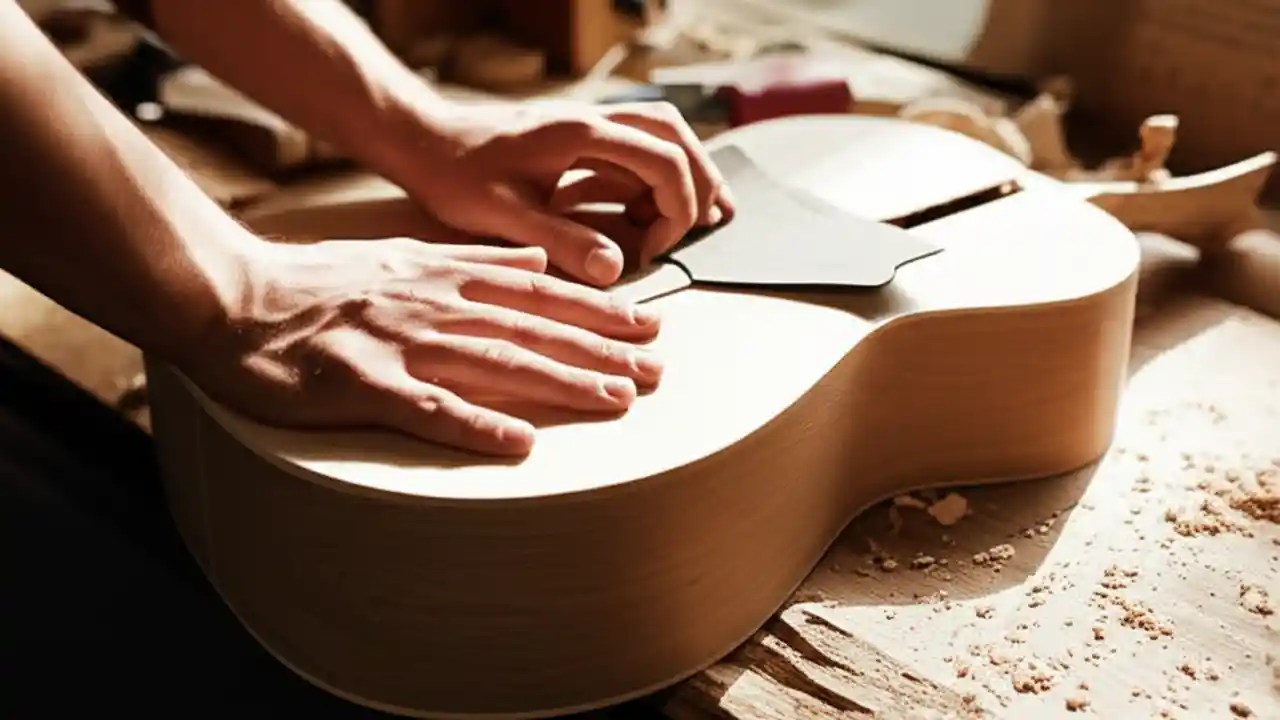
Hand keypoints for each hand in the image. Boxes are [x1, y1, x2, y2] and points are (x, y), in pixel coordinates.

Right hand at [183, 237, 662, 456]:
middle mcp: (433, 303)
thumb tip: (535, 259)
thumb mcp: (402, 252)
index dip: (599, 310)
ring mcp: (400, 344)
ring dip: (562, 382)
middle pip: (533, 328)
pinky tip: (520, 446)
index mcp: (443, 274)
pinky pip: (427, 410)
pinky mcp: (362, 385)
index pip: (537, 293)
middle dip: (602, 349)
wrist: (232, 297)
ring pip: (496, 363)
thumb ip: (471, 258)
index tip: (648, 326)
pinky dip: (476, 427)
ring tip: (617, 401)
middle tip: (659, 369)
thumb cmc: (316, 284)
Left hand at [380, 98, 734, 286]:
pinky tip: (648, 210)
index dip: (674, 209)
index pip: (663, 159)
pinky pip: (638, 144)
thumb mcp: (502, 215)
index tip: (652, 251)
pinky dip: (658, 173)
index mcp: (581, 134)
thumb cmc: (455, 174)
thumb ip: (560, 241)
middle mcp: (592, 119)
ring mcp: (588, 124)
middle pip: (676, 135)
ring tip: (693, 218)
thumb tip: (615, 270)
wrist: (423, 141)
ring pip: (663, 132)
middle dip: (699, 183)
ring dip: (684, 172)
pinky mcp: (580, 136)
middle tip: (702, 228)